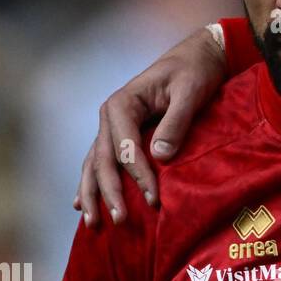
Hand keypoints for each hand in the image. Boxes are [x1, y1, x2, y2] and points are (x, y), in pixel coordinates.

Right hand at [74, 27, 225, 224]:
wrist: (197, 57)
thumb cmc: (195, 71)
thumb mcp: (190, 91)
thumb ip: (176, 121)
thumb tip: (160, 155)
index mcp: (122, 103)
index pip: (124, 146)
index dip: (137, 174)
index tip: (154, 198)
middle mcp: (110, 117)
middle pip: (103, 160)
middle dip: (109, 192)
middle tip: (120, 220)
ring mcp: (112, 127)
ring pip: (95, 165)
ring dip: (94, 194)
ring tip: (95, 223)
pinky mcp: (121, 135)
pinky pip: (101, 162)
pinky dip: (92, 183)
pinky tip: (83, 204)